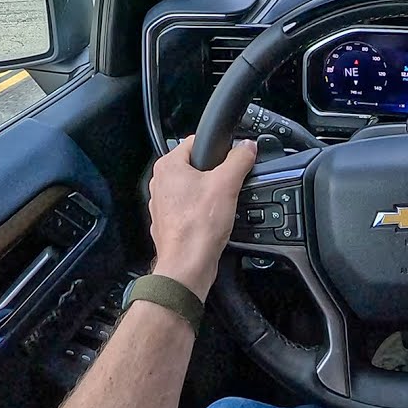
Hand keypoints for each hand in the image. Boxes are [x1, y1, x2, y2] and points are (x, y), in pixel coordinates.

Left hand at [147, 136, 256, 300]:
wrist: (187, 266)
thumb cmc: (198, 228)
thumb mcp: (227, 184)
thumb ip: (239, 159)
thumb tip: (247, 147)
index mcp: (168, 166)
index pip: (195, 141)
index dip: (218, 148)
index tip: (231, 158)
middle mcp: (160, 183)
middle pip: (196, 166)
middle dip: (215, 175)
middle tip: (227, 187)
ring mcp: (162, 204)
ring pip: (193, 189)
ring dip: (209, 194)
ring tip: (220, 206)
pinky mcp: (169, 222)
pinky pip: (190, 209)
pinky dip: (202, 213)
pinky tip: (212, 221)